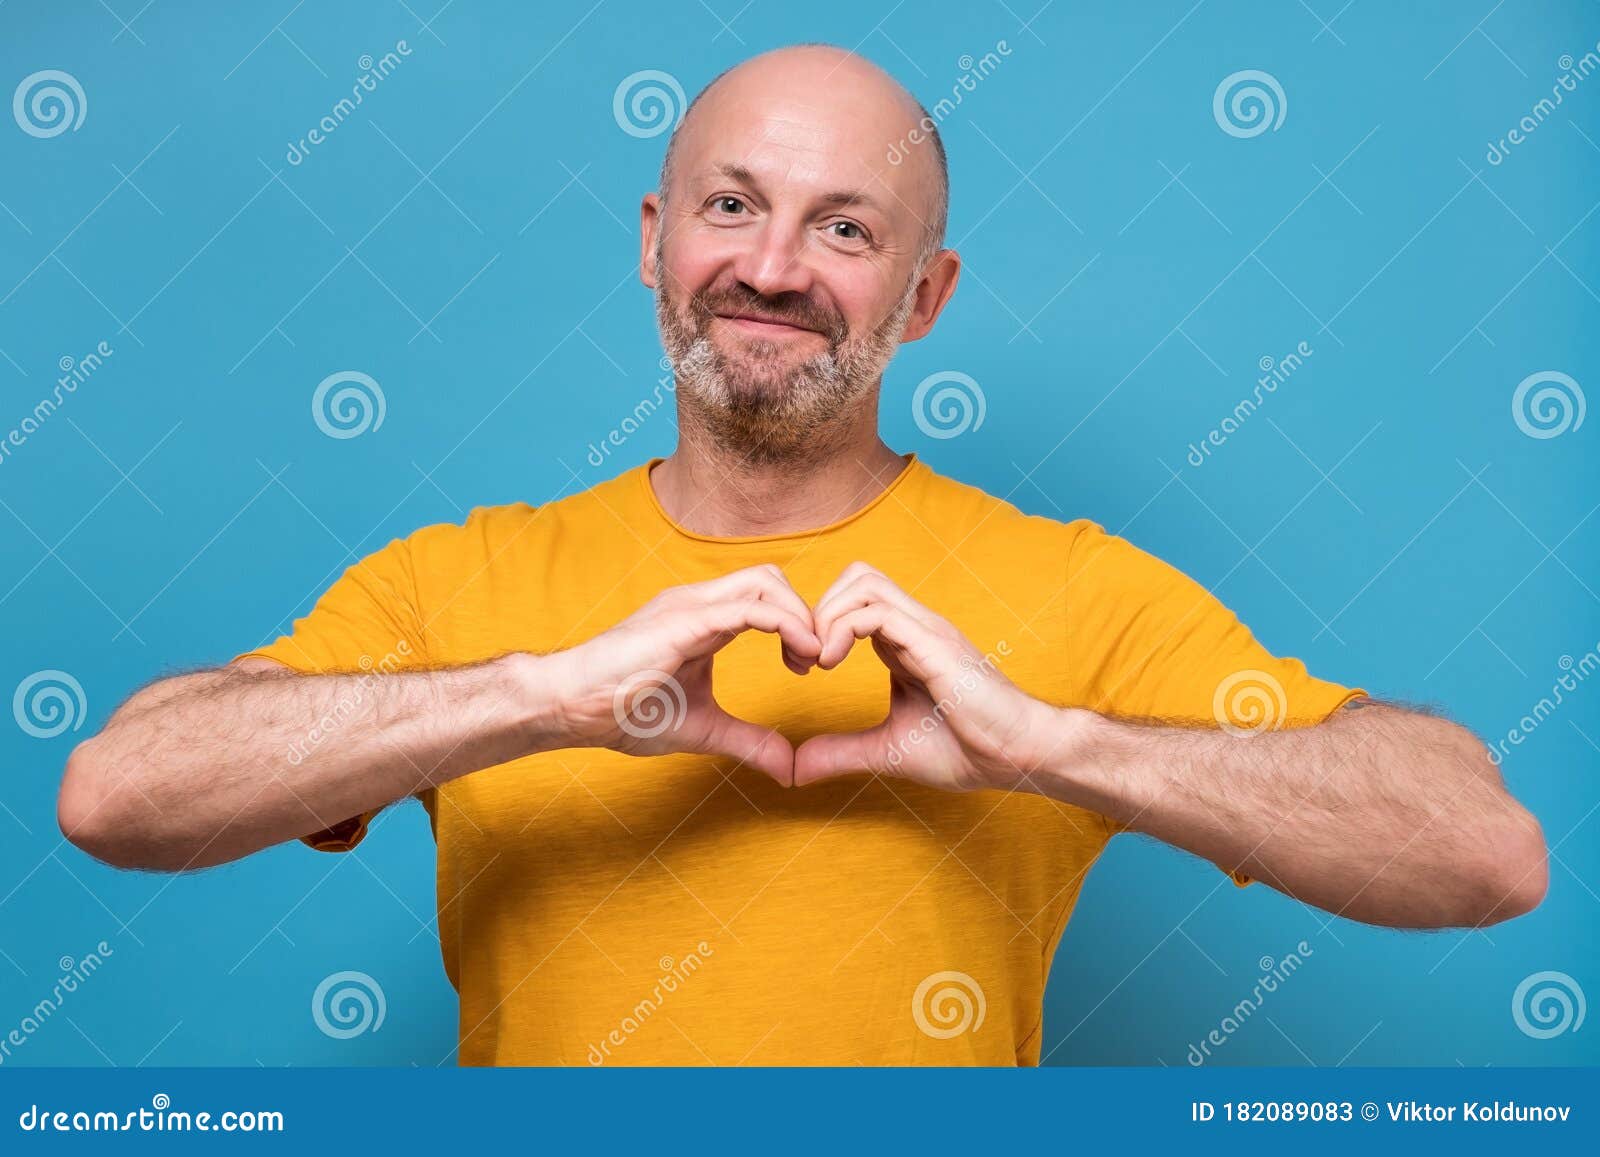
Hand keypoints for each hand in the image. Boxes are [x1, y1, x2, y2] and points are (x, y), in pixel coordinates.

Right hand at [550, 564, 820, 783]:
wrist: (569, 707)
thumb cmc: (622, 712)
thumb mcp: (702, 729)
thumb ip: (748, 741)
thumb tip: (788, 768)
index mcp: (702, 619)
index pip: (764, 595)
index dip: (797, 622)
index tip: (807, 665)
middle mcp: (698, 602)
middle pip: (770, 577)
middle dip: (805, 612)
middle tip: (814, 661)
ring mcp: (689, 606)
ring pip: (765, 581)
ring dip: (800, 616)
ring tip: (810, 658)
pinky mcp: (684, 621)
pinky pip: (749, 607)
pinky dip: (784, 624)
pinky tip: (799, 654)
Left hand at [792, 562, 1055, 790]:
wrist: (1018, 756)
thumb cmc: (968, 749)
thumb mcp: (887, 750)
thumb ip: (842, 753)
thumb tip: (797, 770)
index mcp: (903, 643)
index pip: (853, 601)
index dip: (817, 624)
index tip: (800, 669)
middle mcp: (914, 626)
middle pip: (855, 576)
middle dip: (816, 609)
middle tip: (802, 660)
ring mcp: (925, 629)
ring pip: (863, 581)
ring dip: (826, 615)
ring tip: (818, 661)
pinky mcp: (933, 643)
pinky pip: (877, 611)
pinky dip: (842, 629)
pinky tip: (831, 665)